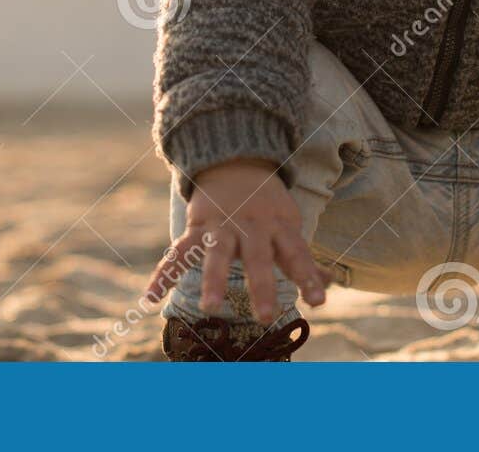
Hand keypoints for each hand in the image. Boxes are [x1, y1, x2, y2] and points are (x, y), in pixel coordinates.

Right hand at [142, 158, 331, 324]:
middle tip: (266, 317)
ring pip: (217, 255)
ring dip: (214, 281)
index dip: (308, 277)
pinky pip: (178, 253)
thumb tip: (327, 284)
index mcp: (280, 226)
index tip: (318, 303)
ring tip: (210, 308)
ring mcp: (223, 226)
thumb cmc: (267, 203)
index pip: (297, 253)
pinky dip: (163, 276)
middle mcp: (252, 226)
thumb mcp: (288, 222)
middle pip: (258, 258)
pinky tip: (150, 299)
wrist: (235, 160)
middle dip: (262, 287)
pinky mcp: (197, 227)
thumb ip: (300, 257)